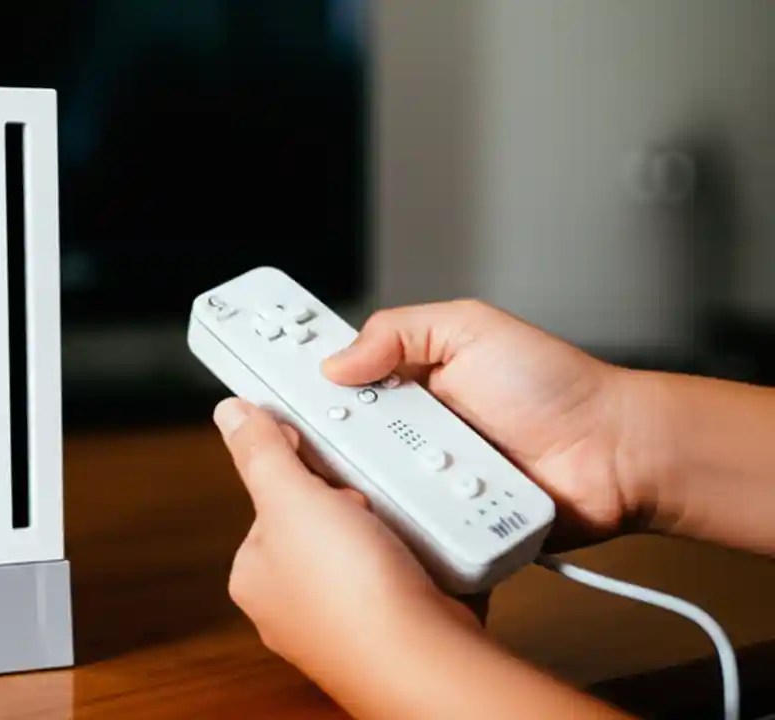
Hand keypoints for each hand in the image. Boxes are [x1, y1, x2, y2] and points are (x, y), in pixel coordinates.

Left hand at [214, 395, 635, 718]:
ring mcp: (344, 619)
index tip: (330, 458)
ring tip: (403, 523)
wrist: (425, 656)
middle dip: (353, 502)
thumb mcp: (292, 498)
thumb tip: (231, 415)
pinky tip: (426, 553)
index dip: (305, 473)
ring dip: (390, 526)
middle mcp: (293, 604)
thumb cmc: (348, 593)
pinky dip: (418, 559)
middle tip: (372, 499)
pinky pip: (405, 573)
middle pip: (323, 522)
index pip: (272, 501)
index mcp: (254, 575)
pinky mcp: (394, 626)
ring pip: (367, 547)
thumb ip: (262, 453)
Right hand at [322, 300, 651, 547]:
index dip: (298, 382)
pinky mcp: (440, 526)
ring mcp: (421, 483)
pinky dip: (400, 520)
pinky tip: (410, 507)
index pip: (334, 383)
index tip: (259, 376)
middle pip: (336, 442)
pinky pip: (402, 527)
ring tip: (404, 462)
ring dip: (370, 478)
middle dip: (327, 435)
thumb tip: (337, 360)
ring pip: (362, 489)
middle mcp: (405, 435)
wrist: (615, 455)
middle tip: (336, 426)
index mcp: (404, 384)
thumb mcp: (470, 328)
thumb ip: (400, 330)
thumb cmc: (557, 388)